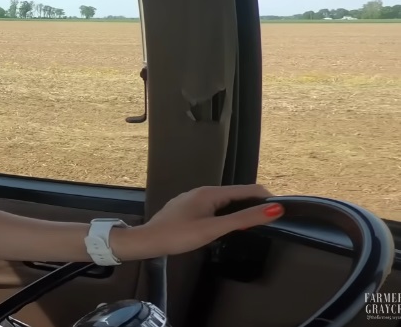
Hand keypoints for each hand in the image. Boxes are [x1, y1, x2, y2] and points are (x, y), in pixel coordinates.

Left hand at [115, 184, 282, 259]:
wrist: (147, 241)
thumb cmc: (180, 235)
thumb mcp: (215, 228)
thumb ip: (244, 219)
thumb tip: (274, 208)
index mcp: (210, 193)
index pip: (246, 189)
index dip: (266, 198)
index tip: (282, 210)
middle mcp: (202, 191)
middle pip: (235, 194)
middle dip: (254, 203)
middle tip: (272, 218)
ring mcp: (192, 200)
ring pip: (224, 202)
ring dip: (240, 209)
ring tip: (255, 222)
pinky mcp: (186, 209)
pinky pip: (213, 208)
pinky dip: (226, 213)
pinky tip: (228, 225)